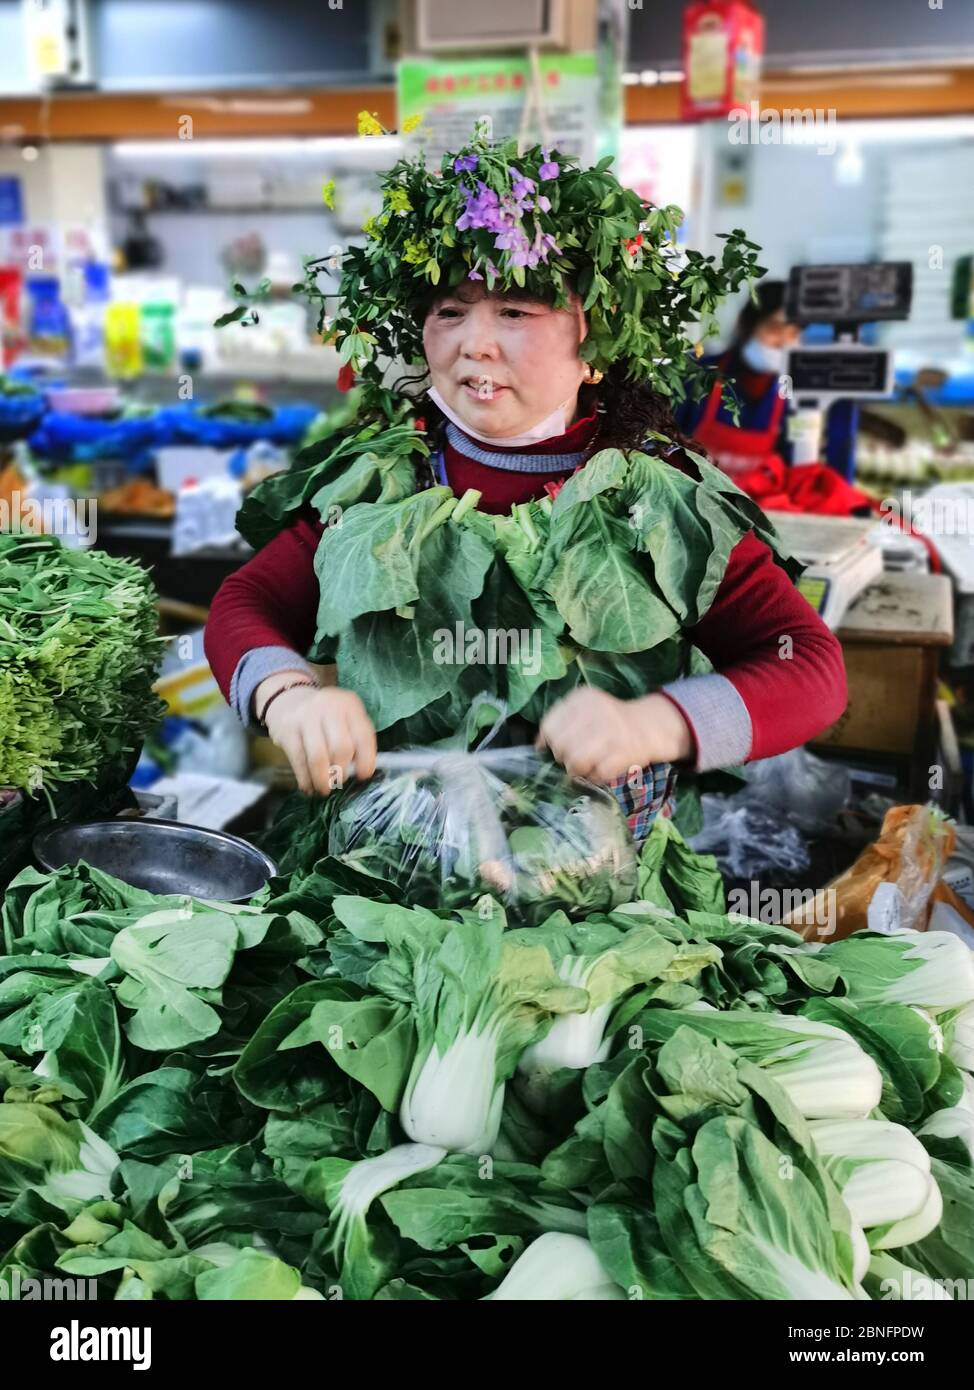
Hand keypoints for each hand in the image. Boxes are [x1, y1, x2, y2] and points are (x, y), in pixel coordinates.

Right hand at [257, 678, 376, 795]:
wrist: (287, 698)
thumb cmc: (324, 715)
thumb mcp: (345, 717)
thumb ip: (355, 739)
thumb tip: (360, 772)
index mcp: (349, 705)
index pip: (363, 735)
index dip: (366, 760)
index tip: (363, 776)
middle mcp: (328, 707)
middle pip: (341, 748)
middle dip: (341, 771)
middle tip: (339, 781)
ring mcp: (305, 717)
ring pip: (318, 757)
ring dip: (323, 780)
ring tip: (324, 788)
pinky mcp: (286, 730)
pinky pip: (299, 760)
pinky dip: (305, 779)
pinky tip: (308, 786)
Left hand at [536, 690, 693, 783]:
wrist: (648, 727)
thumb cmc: (609, 721)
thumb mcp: (583, 710)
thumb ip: (559, 723)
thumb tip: (538, 745)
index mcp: (583, 698)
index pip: (550, 725)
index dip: (551, 741)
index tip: (558, 746)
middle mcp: (597, 712)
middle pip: (561, 746)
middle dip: (563, 757)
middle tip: (575, 756)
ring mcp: (612, 733)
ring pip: (575, 763)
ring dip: (577, 770)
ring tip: (585, 766)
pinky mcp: (624, 754)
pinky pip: (597, 774)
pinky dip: (595, 777)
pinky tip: (600, 770)